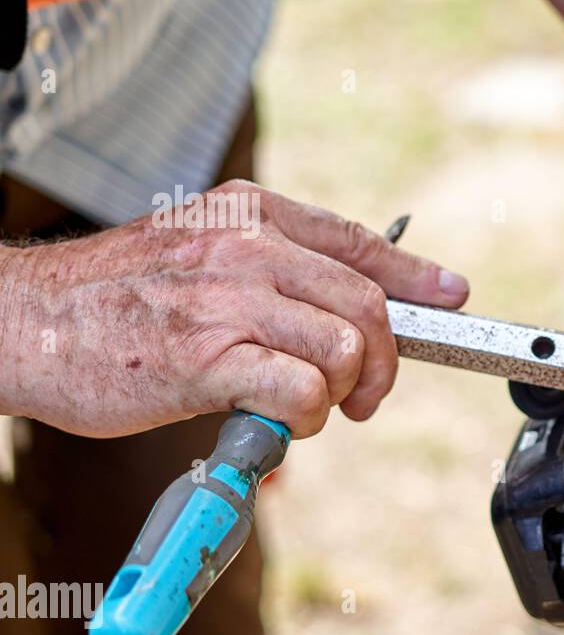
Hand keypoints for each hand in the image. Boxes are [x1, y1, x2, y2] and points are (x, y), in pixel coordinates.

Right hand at [0, 180, 468, 438]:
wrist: (23, 321)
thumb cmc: (116, 299)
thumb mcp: (199, 252)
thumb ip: (271, 269)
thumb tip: (344, 304)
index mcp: (250, 215)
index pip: (358, 243)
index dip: (415, 276)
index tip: (449, 295)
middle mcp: (247, 247)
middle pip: (368, 303)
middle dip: (384, 359)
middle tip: (363, 394)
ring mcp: (228, 299)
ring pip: (346, 344)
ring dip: (342, 390)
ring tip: (308, 405)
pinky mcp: (207, 357)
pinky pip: (302, 388)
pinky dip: (306, 415)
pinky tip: (279, 418)